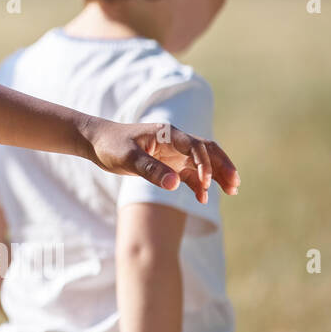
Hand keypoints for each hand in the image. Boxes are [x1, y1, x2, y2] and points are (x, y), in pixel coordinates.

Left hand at [85, 117, 239, 201]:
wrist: (96, 142)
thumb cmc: (110, 145)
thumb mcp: (127, 157)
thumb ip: (150, 169)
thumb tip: (175, 184)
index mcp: (167, 134)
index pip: (196, 146)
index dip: (205, 163)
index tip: (206, 182)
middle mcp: (174, 141)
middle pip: (207, 151)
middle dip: (223, 166)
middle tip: (235, 184)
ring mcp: (173, 152)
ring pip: (202, 163)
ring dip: (217, 175)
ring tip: (231, 191)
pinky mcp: (167, 164)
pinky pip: (189, 173)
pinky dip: (199, 184)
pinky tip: (204, 198)